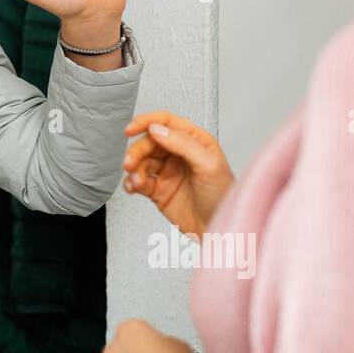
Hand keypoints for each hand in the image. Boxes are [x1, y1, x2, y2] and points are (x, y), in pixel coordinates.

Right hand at [122, 111, 233, 236]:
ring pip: (142, 162)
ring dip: (134, 169)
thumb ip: (183, 143)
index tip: (130, 129)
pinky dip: (131, 182)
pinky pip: (139, 181)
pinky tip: (133, 187)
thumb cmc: (223, 198)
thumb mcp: (209, 165)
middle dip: (137, 151)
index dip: (146, 122)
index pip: (166, 122)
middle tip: (130, 163)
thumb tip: (157, 129)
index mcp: (195, 141)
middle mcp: (180, 154)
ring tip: (136, 181)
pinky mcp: (159, 190)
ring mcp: (168, 172)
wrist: (219, 231)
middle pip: (149, 142)